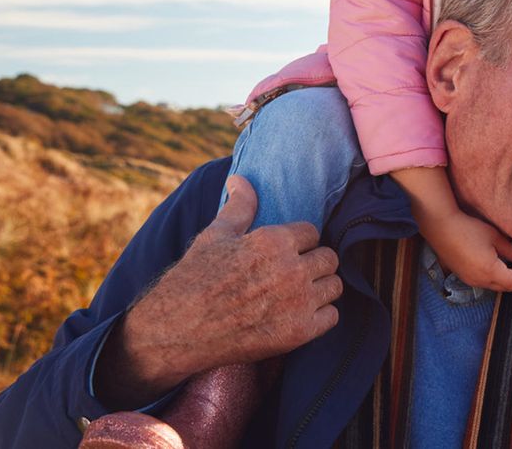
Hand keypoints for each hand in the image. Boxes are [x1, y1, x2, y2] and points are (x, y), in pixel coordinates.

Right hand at [94, 175, 342, 408]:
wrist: (177, 331)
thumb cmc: (193, 279)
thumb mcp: (215, 235)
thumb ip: (239, 206)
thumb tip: (240, 179)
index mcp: (274, 241)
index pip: (312, 231)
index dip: (299, 241)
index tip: (286, 252)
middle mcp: (291, 270)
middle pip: (329, 258)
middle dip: (313, 262)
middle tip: (294, 273)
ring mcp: (298, 302)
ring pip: (334, 286)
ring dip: (320, 288)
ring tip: (299, 293)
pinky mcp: (299, 332)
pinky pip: (331, 317)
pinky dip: (319, 316)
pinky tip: (299, 314)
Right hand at [421, 207, 511, 292]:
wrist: (440, 227)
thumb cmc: (468, 228)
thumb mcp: (493, 236)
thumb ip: (509, 249)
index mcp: (491, 272)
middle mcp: (481, 280)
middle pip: (508, 286)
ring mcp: (471, 279)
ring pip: (498, 284)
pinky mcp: (465, 275)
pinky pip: (487, 281)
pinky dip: (501, 278)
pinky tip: (507, 270)